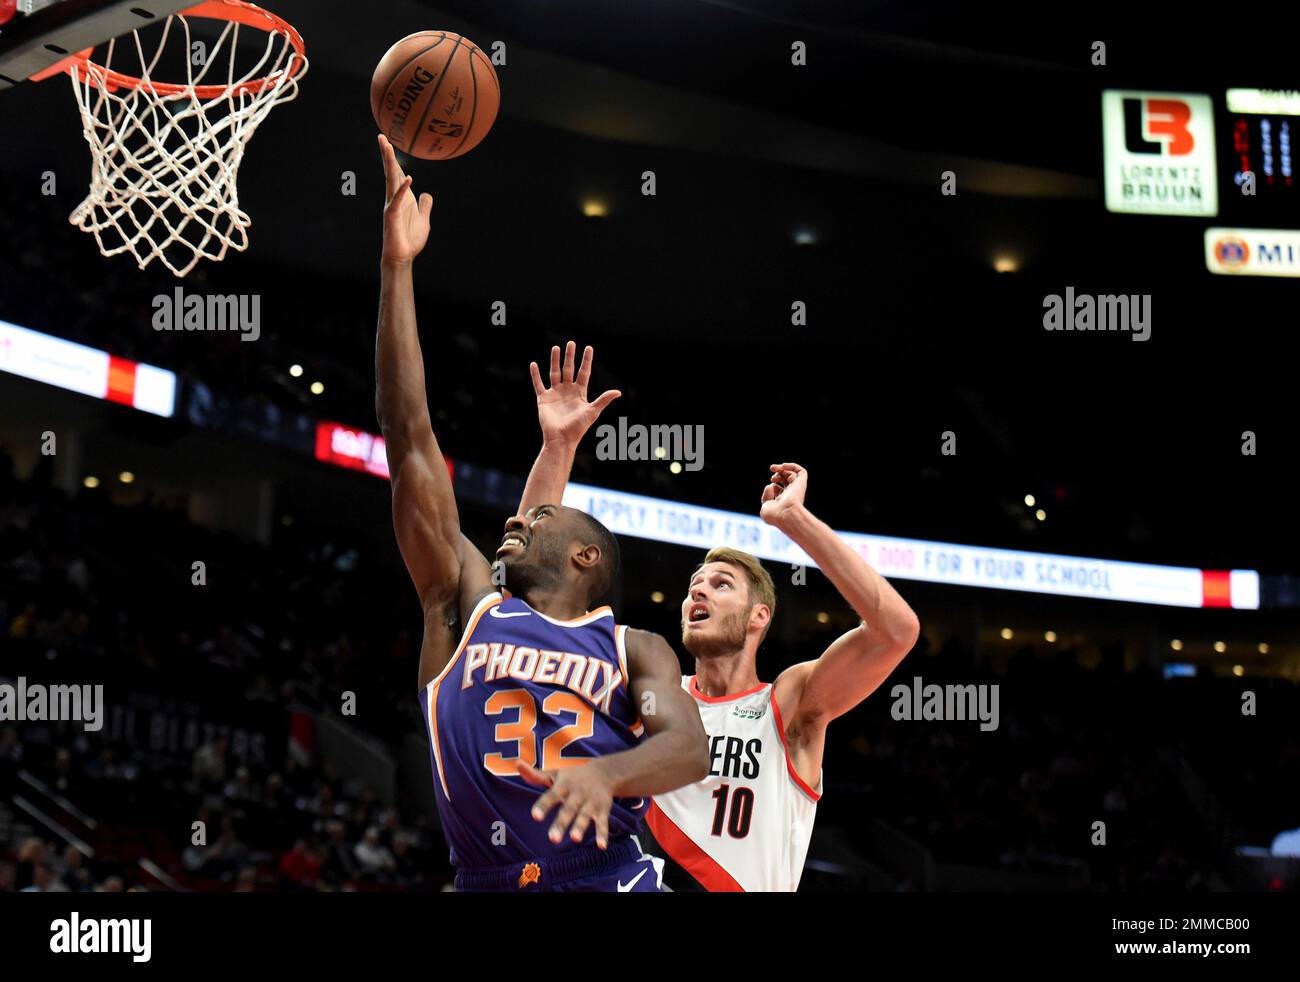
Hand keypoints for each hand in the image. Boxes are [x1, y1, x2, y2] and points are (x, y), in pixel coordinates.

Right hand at [378, 134, 431, 264]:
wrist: (403, 256)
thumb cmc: (410, 239)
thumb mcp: (424, 220)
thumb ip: (425, 206)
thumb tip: (427, 194)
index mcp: (402, 197)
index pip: (396, 174)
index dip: (393, 159)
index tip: (388, 143)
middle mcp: (394, 198)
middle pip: (390, 172)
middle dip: (386, 155)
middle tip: (381, 136)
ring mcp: (392, 205)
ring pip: (391, 181)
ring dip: (389, 164)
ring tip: (387, 147)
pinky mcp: (393, 216)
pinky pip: (398, 200)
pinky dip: (404, 189)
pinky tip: (409, 178)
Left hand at [518, 759, 614, 849]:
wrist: (604, 772)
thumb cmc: (572, 776)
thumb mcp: (555, 774)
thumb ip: (536, 775)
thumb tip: (517, 764)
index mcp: (564, 785)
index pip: (552, 795)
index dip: (544, 806)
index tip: (535, 817)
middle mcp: (578, 794)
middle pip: (568, 809)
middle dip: (561, 823)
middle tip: (552, 839)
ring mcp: (591, 802)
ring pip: (585, 816)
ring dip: (580, 827)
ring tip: (574, 839)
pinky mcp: (603, 810)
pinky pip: (603, 823)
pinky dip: (603, 835)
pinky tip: (601, 846)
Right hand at [529, 341, 620, 447]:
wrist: (561, 439)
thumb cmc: (578, 428)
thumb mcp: (592, 412)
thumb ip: (603, 400)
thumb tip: (618, 392)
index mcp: (580, 393)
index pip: (584, 372)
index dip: (586, 361)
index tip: (588, 348)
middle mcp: (567, 391)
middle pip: (569, 370)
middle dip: (570, 356)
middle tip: (571, 343)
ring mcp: (555, 394)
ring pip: (554, 373)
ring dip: (554, 361)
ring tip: (556, 348)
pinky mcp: (543, 399)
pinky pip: (538, 384)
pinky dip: (535, 375)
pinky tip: (533, 364)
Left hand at [760, 462, 807, 526]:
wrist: (786, 514)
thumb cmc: (775, 515)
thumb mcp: (765, 507)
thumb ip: (766, 496)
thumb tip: (770, 485)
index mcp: (783, 501)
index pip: (778, 490)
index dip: (771, 487)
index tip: (769, 490)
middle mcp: (790, 494)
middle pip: (786, 480)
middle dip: (777, 475)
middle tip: (772, 477)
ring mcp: (796, 489)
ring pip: (792, 474)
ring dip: (781, 468)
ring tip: (772, 468)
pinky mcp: (801, 483)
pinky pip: (801, 472)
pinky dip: (793, 466)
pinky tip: (783, 466)